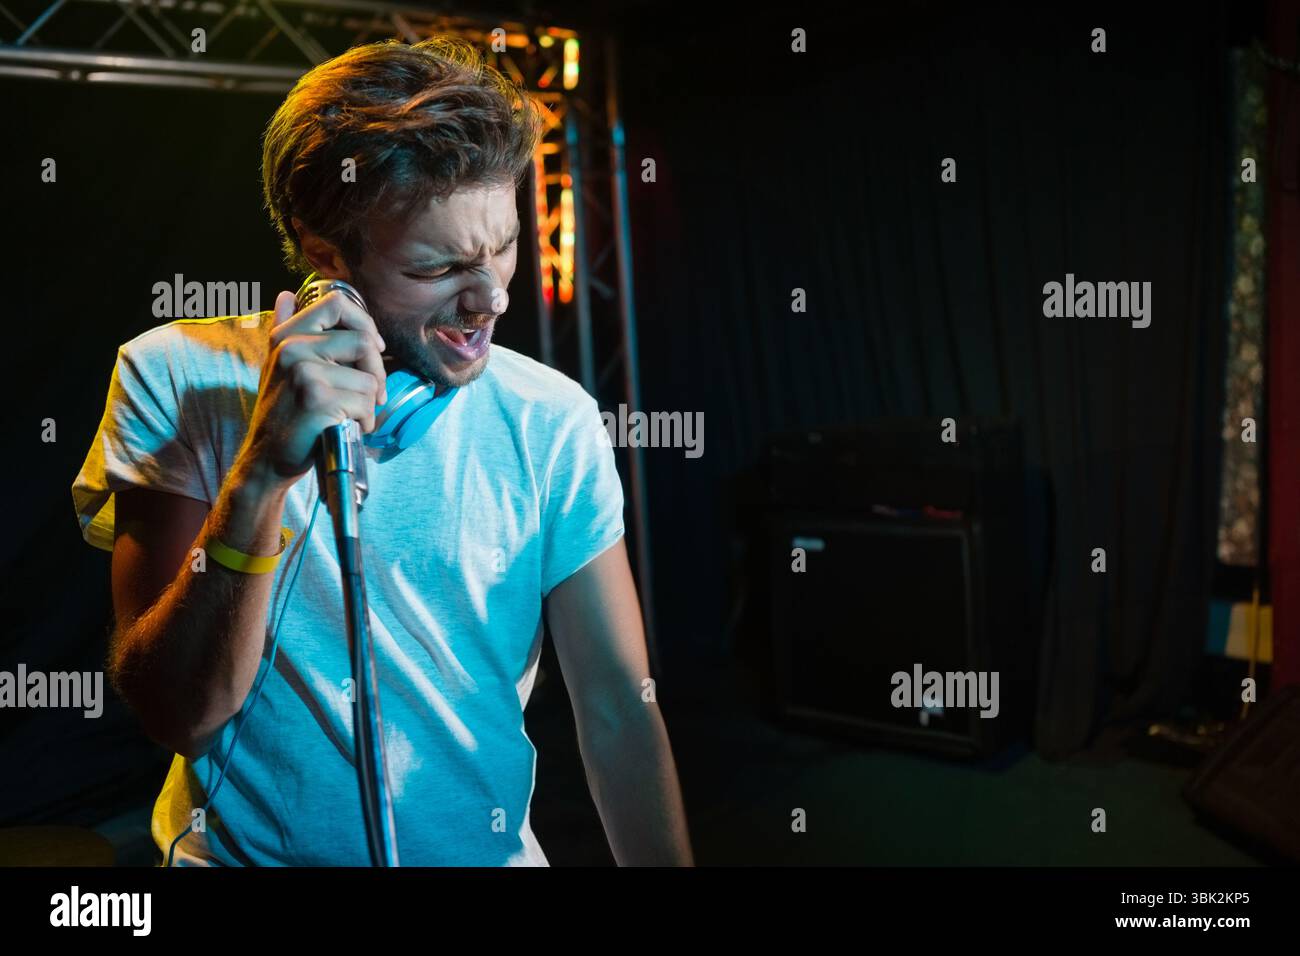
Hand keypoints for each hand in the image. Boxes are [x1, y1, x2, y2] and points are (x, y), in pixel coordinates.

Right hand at [237, 288, 388, 486]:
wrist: (267, 458)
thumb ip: (284, 329)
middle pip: (364, 342)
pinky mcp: (318, 401)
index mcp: (285, 336)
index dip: (365, 322)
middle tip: (374, 395)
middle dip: (378, 372)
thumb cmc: (283, 413)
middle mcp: (292, 349)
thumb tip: (286, 295)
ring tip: (350, 416)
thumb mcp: (276, 366)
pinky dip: (365, 421)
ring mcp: (304, 374)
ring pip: (369, 379)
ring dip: (370, 404)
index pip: (336, 303)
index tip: (373, 347)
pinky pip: (366, 403)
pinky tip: (346, 427)